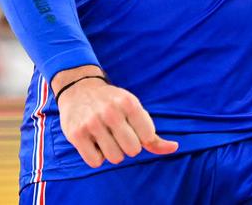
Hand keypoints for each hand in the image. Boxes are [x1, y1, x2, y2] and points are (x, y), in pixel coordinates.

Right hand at [52, 67, 178, 167]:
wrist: (78, 88)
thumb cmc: (112, 103)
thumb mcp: (133, 110)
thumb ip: (152, 134)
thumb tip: (175, 148)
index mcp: (129, 103)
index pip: (147, 138)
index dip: (140, 137)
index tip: (130, 127)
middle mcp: (110, 112)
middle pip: (132, 151)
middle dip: (126, 146)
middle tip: (116, 133)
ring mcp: (92, 123)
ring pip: (114, 158)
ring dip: (111, 152)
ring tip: (103, 136)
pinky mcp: (76, 134)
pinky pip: (95, 162)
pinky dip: (95, 157)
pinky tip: (92, 141)